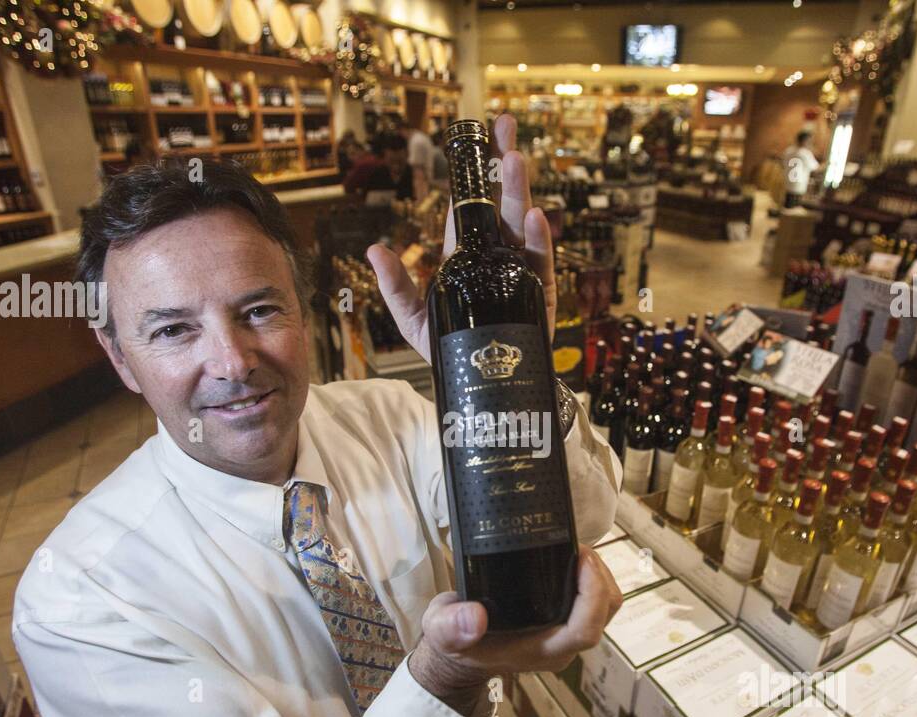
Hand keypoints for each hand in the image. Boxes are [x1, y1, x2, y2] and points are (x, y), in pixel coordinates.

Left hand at [364, 113, 556, 364]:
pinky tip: (536, 217)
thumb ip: (396, 287)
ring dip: (519, 192)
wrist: (488, 390)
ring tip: (514, 159)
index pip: (469, 207)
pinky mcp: (539, 297)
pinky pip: (540, 264)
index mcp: (466, 256)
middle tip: (505, 128)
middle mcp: (495, 258)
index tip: (476, 138)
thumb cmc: (451, 350)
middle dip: (502, 165)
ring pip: (521, 224)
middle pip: (500, 204)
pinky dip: (539, 240)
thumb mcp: (414, 321)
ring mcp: (519, 274)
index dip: (472, 174)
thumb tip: (376, 250)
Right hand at [407, 545, 623, 716]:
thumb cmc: (453, 641)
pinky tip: (569, 559)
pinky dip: (590, 579)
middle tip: (576, 548)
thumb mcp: (440, 631)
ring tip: (574, 550)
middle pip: (603, 614)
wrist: (459, 655)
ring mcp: (565, 636)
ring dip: (598, 577)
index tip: (581, 559)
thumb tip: (475, 617)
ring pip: (604, 607)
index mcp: (540, 651)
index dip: (592, 595)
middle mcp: (561, 646)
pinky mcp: (563, 622)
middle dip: (600, 578)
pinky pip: (593, 602)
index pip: (585, 630)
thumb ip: (451, 626)